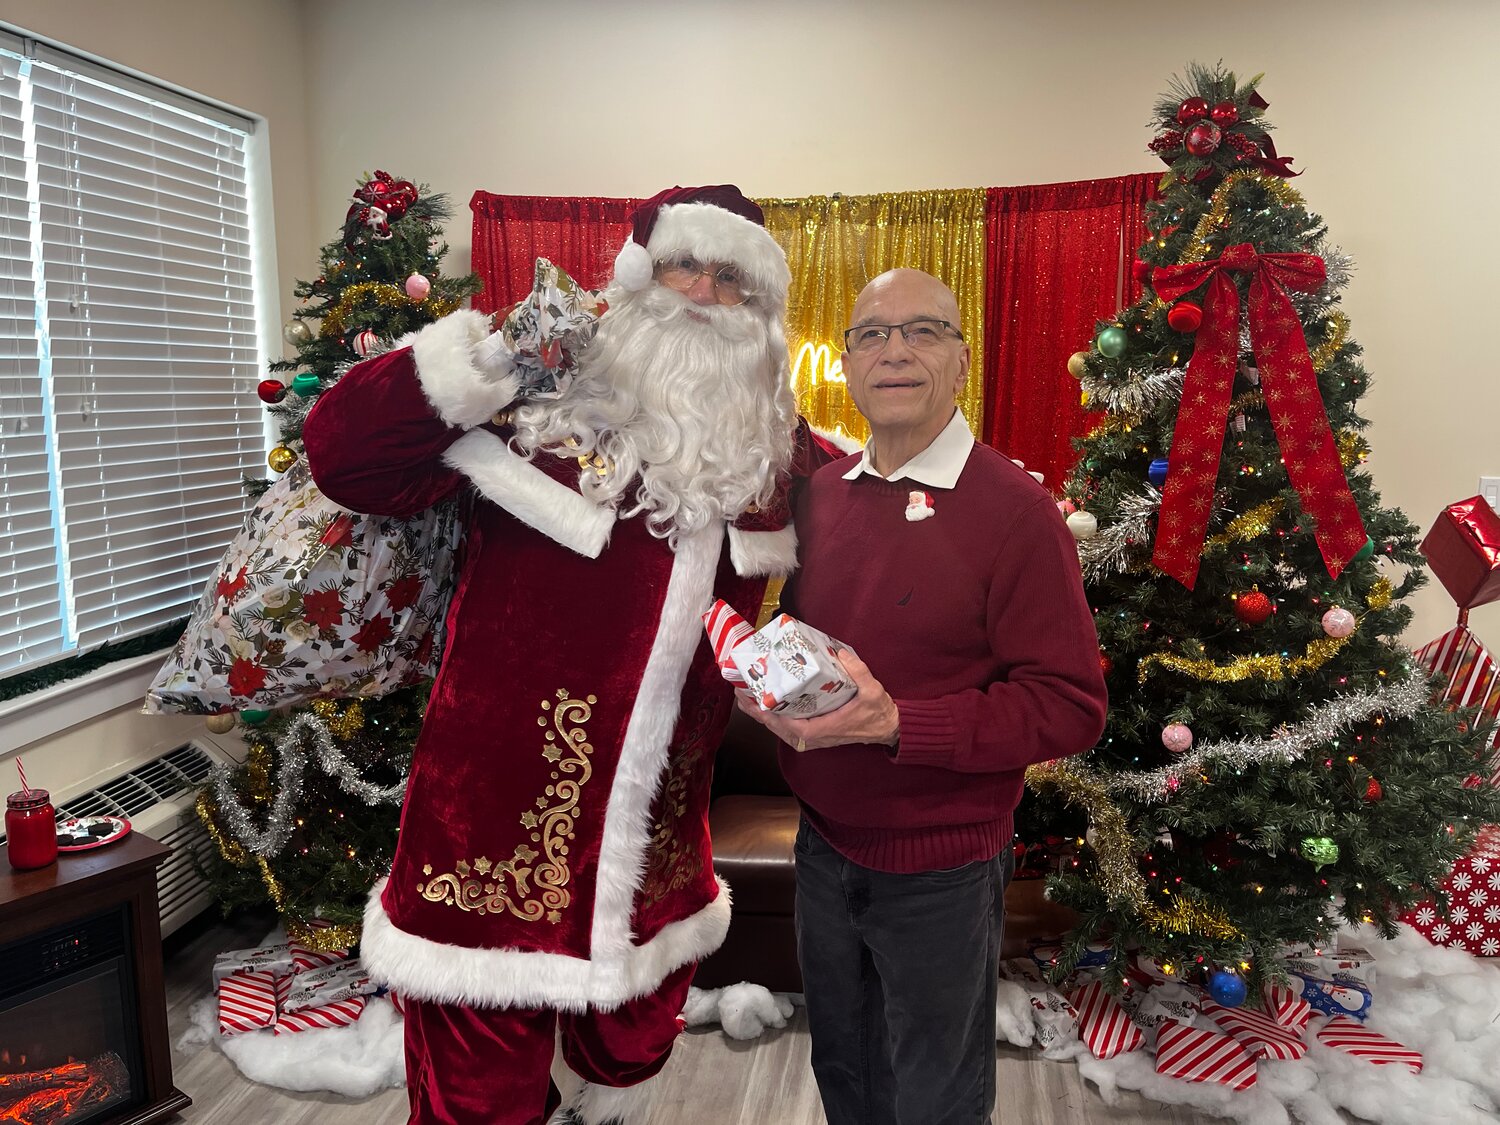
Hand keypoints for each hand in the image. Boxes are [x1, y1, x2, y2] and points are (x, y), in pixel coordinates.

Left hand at [734, 650, 898, 751]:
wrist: (887, 728)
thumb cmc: (877, 713)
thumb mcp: (872, 691)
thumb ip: (858, 672)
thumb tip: (840, 653)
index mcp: (821, 730)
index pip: (786, 725)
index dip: (765, 714)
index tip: (751, 699)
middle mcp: (812, 737)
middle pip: (775, 727)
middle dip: (755, 710)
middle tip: (740, 691)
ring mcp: (811, 737)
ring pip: (778, 728)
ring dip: (761, 713)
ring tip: (746, 694)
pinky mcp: (812, 733)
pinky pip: (786, 727)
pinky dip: (772, 716)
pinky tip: (764, 702)